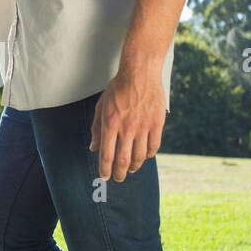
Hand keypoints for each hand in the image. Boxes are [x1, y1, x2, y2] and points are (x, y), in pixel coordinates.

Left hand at [90, 67, 164, 182]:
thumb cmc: (118, 88)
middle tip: (118, 178)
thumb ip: (97, 129)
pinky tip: (145, 156)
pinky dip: (149, 155)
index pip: (106, 155)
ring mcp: (143, 126)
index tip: (104, 176)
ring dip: (134, 167)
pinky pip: (154, 146)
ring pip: (140, 157)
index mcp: (110, 124)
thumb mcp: (101, 106)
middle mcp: (127, 127)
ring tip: (130, 169)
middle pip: (123, 161)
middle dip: (119, 174)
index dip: (105, 170)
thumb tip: (93, 148)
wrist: (140, 72)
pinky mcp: (157, 123)